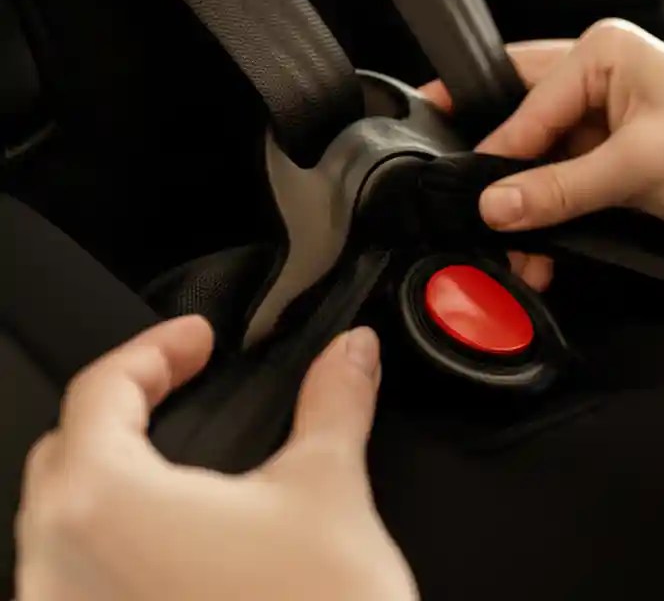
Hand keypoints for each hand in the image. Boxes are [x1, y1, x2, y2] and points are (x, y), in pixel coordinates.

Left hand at [15, 316, 416, 600]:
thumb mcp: (328, 491)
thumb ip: (333, 403)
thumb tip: (350, 356)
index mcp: (104, 502)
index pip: (102, 390)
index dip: (156, 350)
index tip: (196, 341)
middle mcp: (57, 565)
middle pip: (68, 454)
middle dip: (127, 410)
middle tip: (186, 387)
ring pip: (63, 526)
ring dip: (117, 483)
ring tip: (185, 472)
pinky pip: (77, 585)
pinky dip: (118, 551)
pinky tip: (178, 556)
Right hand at [421, 19, 663, 238]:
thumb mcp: (640, 169)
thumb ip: (561, 189)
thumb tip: (495, 204)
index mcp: (604, 52)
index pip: (527, 102)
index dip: (497, 153)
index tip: (468, 197)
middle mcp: (602, 77)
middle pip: (525, 124)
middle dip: (502, 176)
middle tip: (470, 215)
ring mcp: (611, 120)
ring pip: (544, 162)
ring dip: (529, 208)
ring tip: (513, 255)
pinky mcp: (621, 159)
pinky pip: (570, 185)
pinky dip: (555, 218)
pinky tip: (542, 254)